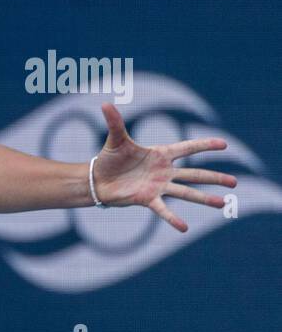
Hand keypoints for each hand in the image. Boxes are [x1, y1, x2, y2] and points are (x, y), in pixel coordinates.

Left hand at [91, 103, 236, 231]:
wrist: (97, 180)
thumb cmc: (110, 159)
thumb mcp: (115, 139)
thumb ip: (115, 122)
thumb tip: (105, 103)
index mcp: (160, 154)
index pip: (187, 148)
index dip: (204, 146)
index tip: (224, 144)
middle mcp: (164, 171)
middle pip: (194, 174)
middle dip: (214, 177)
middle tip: (235, 182)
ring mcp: (158, 186)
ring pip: (185, 192)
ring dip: (203, 198)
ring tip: (222, 203)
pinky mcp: (147, 199)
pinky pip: (163, 209)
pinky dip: (172, 219)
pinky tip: (184, 228)